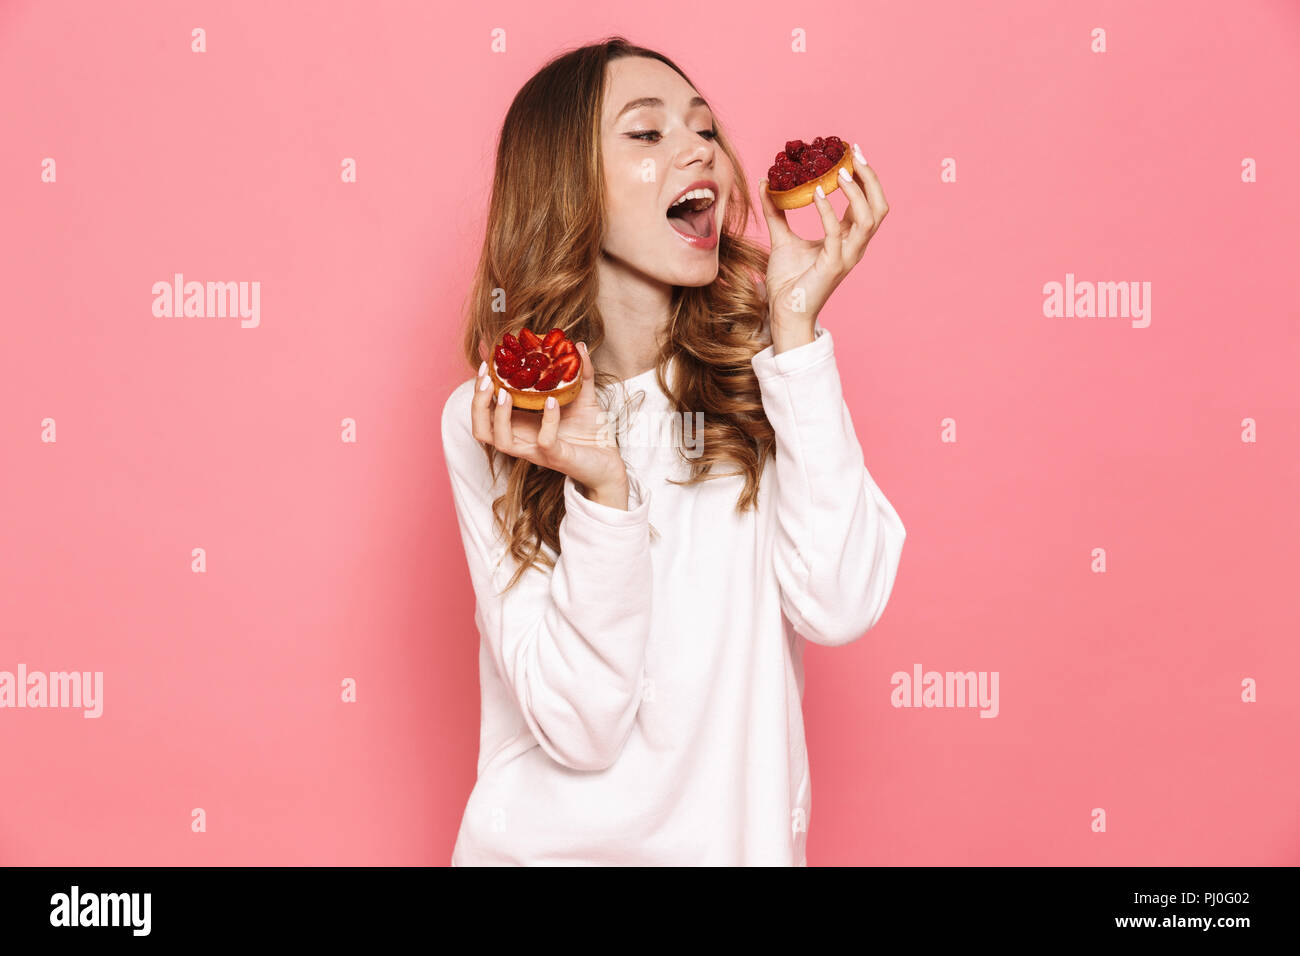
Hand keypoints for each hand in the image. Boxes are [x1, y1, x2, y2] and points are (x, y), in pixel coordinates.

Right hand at [471, 338, 629, 505]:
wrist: (611, 462)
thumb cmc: (592, 432)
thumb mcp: (584, 397)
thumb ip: (581, 372)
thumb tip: (578, 345)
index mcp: (522, 425)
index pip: (487, 413)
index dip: (479, 391)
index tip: (486, 364)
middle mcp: (524, 440)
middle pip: (482, 429)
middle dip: (478, 404)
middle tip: (487, 379)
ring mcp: (538, 451)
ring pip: (501, 441)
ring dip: (498, 416)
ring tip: (505, 393)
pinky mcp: (557, 457)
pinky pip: (544, 441)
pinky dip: (547, 420)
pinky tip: (553, 401)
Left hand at [758, 142, 888, 335]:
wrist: (783, 311)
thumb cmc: (787, 281)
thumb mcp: (781, 238)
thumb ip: (777, 212)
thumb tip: (766, 183)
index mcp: (846, 238)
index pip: (866, 202)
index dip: (863, 177)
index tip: (850, 152)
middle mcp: (853, 246)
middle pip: (879, 207)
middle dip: (870, 178)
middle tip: (853, 154)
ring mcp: (847, 256)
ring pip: (869, 219)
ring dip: (857, 192)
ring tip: (838, 172)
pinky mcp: (833, 265)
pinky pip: (836, 233)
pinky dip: (828, 212)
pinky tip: (815, 194)